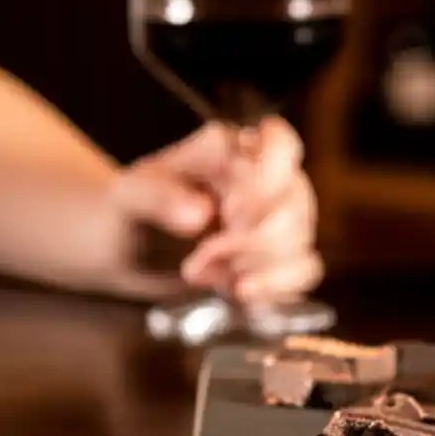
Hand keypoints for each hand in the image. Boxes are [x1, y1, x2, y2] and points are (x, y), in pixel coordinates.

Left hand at [111, 117, 322, 302]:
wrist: (128, 253)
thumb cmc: (132, 210)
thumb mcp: (129, 196)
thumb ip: (157, 196)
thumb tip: (201, 215)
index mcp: (234, 151)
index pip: (281, 143)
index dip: (269, 177)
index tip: (232, 208)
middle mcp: (268, 181)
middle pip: (295, 204)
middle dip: (251, 241)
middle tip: (200, 256)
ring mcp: (279, 221)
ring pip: (301, 241)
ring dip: (255, 267)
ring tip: (202, 274)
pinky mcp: (281, 260)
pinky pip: (306, 271)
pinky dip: (275, 286)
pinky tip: (237, 292)